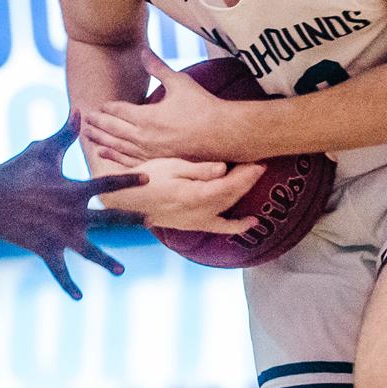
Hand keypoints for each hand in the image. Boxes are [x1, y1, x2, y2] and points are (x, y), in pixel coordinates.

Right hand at [0, 114, 146, 298]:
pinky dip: (67, 284)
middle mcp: (71, 213)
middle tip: (151, 221)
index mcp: (73, 189)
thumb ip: (65, 134)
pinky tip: (78, 296)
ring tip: (120, 270)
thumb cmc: (16, 168)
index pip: (108, 183)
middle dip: (131, 219)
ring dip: (105, 261)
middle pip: (109, 218)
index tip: (148, 179)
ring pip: (89, 251)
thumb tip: (80, 110)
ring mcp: (59, 234)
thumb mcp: (42, 150)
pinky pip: (59, 270)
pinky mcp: (44, 248)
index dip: (129, 180)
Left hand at [83, 49, 258, 164]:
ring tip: (87, 135)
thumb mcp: (180, 82)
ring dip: (100, 140)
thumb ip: (158, 67)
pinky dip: (113, 157)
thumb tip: (143, 50)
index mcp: (147, 117)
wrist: (222, 134)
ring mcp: (149, 152)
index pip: (118, 111)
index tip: (97, 104)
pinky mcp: (156, 162)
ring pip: (117, 147)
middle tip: (84, 118)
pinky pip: (129, 160)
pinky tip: (103, 155)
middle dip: (97, 123)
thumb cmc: (203, 106)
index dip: (106, 107)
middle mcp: (144, 137)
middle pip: (112, 129)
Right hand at [97, 156, 266, 234]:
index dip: (247, 174)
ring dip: (244, 192)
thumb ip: (199, 170)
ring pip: (228, 206)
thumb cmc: (146, 178)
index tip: (258, 161)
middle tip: (260, 163)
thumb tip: (223, 168)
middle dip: (248, 179)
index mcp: (195, 195)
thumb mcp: (171, 167)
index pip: (229, 184)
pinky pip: (219, 226)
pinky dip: (236, 226)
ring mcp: (197, 220)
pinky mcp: (192, 224)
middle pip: (232, 194)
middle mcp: (199, 211)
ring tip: (255, 177)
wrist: (126, 199)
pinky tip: (250, 223)